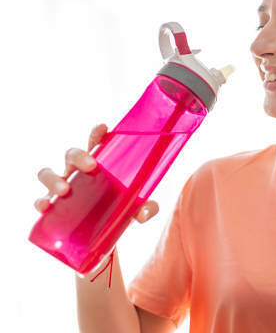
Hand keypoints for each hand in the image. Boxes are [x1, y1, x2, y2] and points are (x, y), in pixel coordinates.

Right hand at [34, 123, 159, 223]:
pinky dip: (41, 202)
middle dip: (79, 156)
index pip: (96, 143)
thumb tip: (144, 212)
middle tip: (91, 165)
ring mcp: (63, 187)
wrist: (105, 235)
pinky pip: (42, 200)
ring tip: (64, 190)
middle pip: (72, 154)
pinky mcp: (54, 208)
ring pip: (49, 173)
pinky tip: (46, 206)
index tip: (103, 128)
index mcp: (98, 165)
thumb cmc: (119, 210)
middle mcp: (78, 172)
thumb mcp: (136, 208)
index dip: (97, 134)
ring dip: (54, 179)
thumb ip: (146, 208)